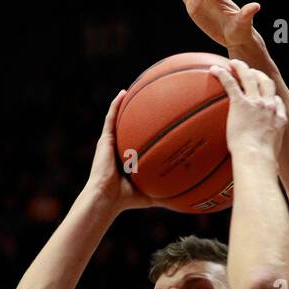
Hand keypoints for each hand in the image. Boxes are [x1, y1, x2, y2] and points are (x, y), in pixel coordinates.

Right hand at [84, 92, 160, 214]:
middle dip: (140, 114)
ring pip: (119, 118)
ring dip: (126, 103)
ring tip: (137, 88)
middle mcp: (120, 148)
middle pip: (130, 127)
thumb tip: (184, 200)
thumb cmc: (126, 200)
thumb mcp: (151, 195)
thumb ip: (165, 194)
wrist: (106, 198)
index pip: (139, 141)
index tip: (161, 121)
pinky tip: (123, 93)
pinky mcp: (104, 140)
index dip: (148, 131)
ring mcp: (111, 143)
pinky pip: (111, 118)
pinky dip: (116, 104)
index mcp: (129, 159)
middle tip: (153, 100)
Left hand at [211, 60, 285, 158]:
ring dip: (242, 67)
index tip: (265, 96)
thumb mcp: (272, 162)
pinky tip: (214, 70)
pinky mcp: (240, 103)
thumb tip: (268, 173)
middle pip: (266, 83)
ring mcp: (256, 103)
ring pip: (250, 76)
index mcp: (279, 120)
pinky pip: (231, 83)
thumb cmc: (263, 165)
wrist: (257, 159)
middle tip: (250, 72)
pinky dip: (223, 74)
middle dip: (258, 75)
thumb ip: (270, 162)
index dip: (271, 97)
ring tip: (234, 63)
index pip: (277, 102)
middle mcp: (269, 107)